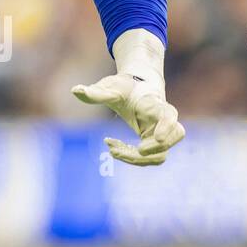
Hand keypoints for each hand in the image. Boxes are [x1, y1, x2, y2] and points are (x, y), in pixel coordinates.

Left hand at [71, 29, 184, 166]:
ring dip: (136, 159)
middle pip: (172, 139)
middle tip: (133, 150)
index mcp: (155, 104)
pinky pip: (150, 159)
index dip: (167, 127)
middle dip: (152, 150)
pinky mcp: (155, 144)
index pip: (169, 116)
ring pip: (161, 155)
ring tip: (112, 149)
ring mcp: (162, 134)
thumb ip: (96, 92)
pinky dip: (131, 158)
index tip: (156, 137)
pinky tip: (113, 147)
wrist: (137, 90)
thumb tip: (75, 90)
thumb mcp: (110, 87)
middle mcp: (164, 120)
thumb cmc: (125, 87)